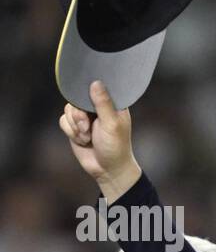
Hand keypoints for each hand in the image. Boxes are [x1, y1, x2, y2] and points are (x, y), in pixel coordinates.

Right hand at [58, 81, 140, 201]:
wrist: (107, 169)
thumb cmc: (115, 146)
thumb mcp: (111, 124)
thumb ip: (103, 103)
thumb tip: (95, 82)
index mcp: (111, 103)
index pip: (95, 86)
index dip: (87, 93)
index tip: (88, 105)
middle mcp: (97, 107)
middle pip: (76, 97)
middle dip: (78, 114)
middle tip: (87, 126)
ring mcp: (85, 116)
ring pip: (68, 109)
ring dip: (76, 126)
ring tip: (87, 137)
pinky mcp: (75, 126)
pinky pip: (63, 121)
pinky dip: (71, 132)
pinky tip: (83, 141)